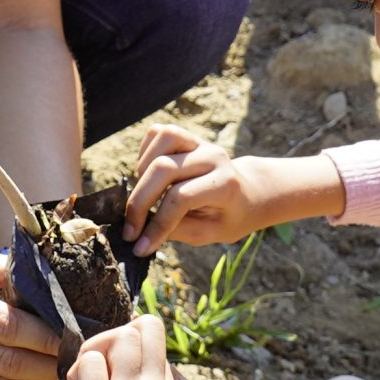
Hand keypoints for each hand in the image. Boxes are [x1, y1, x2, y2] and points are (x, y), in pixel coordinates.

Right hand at [125, 125, 340, 256]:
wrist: (249, 194)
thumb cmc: (229, 218)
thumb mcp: (210, 234)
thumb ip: (177, 231)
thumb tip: (140, 234)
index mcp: (224, 184)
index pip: (180, 199)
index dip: (157, 224)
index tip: (140, 246)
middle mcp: (213, 157)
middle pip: (163, 169)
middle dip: (139, 202)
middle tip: (130, 230)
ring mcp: (201, 143)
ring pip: (161, 139)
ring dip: (142, 171)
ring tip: (143, 196)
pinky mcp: (189, 137)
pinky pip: (158, 133)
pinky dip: (145, 153)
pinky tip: (147, 176)